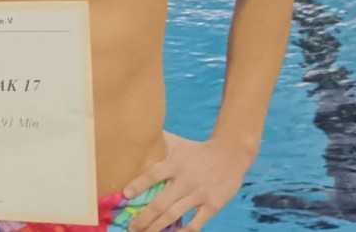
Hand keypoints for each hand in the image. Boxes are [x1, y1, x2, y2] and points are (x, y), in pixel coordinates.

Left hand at [122, 133, 255, 230]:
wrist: (230, 155)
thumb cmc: (197, 151)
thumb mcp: (178, 143)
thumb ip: (159, 141)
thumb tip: (138, 133)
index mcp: (175, 164)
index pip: (154, 174)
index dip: (139, 184)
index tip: (125, 195)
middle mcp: (186, 181)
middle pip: (161, 203)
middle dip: (144, 217)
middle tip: (131, 227)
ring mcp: (199, 194)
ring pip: (174, 215)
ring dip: (157, 227)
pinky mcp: (213, 205)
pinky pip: (196, 223)